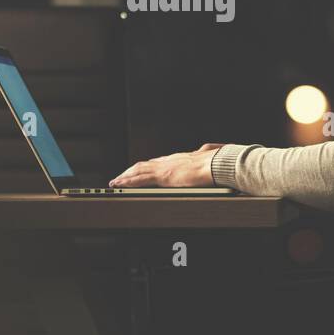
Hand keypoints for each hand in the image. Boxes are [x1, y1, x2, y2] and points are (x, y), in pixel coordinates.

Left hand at [109, 143, 226, 187]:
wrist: (217, 164)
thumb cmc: (216, 162)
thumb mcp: (210, 154)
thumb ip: (204, 153)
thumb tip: (205, 150)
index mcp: (180, 158)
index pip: (158, 161)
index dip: (147, 166)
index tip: (140, 168)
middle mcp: (169, 160)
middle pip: (144, 164)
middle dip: (131, 171)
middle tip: (122, 176)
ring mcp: (165, 167)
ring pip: (138, 170)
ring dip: (125, 176)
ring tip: (116, 181)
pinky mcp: (163, 176)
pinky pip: (140, 179)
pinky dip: (127, 181)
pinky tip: (119, 184)